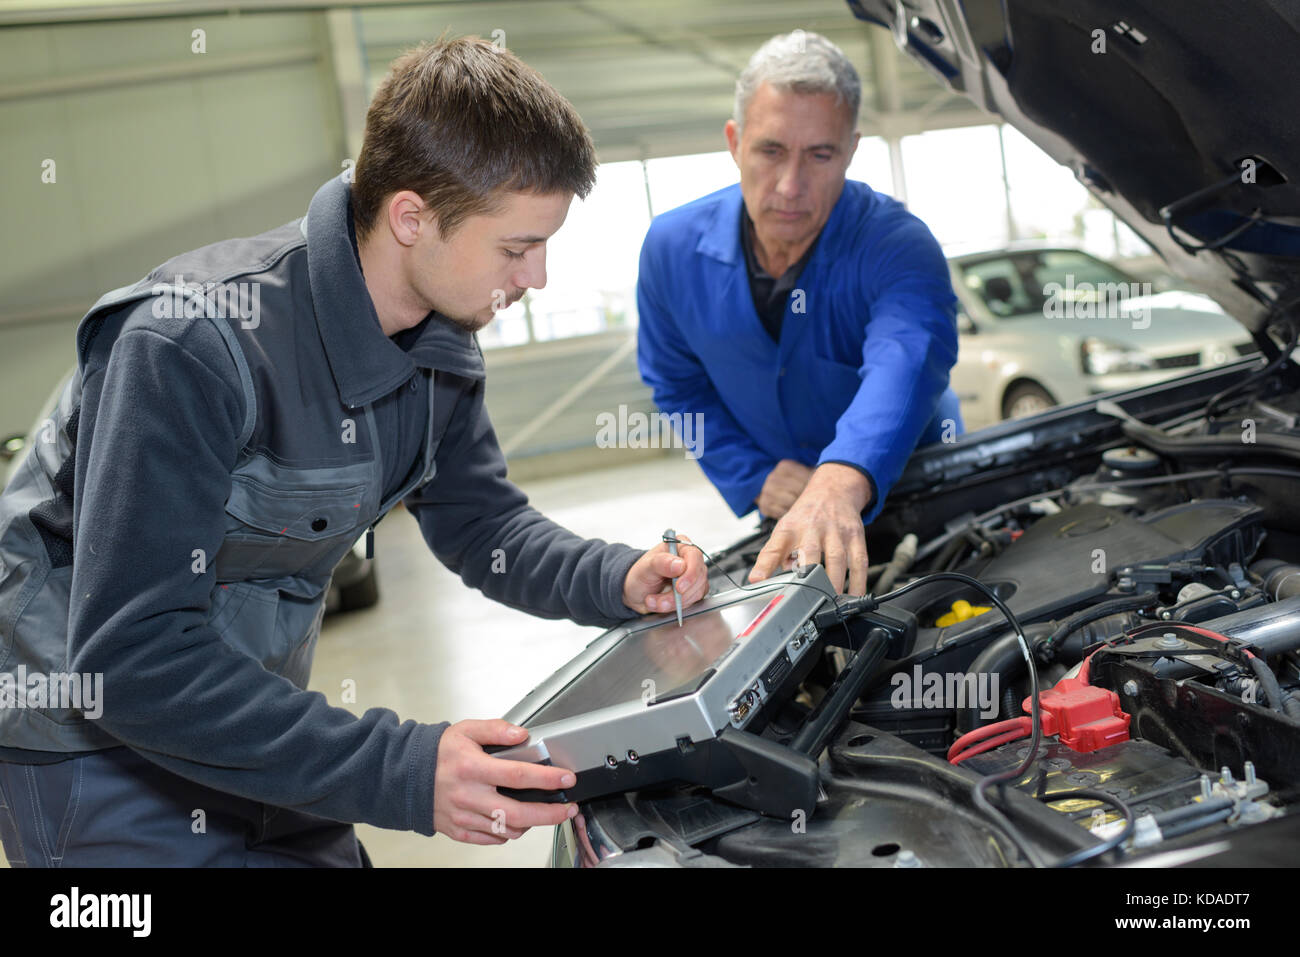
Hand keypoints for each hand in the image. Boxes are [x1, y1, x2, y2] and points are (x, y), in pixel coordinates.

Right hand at [433, 719, 577, 844]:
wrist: (406, 775)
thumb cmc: (438, 753)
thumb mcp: (466, 730)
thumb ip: (496, 729)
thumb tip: (521, 734)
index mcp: (472, 768)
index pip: (517, 775)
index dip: (546, 778)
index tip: (566, 779)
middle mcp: (468, 795)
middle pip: (517, 812)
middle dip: (549, 813)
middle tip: (567, 809)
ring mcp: (463, 816)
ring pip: (507, 829)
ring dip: (531, 824)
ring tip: (542, 812)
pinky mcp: (458, 831)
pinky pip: (491, 838)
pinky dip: (508, 832)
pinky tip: (515, 821)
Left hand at [622, 532, 708, 614]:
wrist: (636, 592)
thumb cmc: (640, 575)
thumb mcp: (645, 567)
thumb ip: (661, 563)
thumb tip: (680, 565)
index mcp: (680, 546)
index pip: (695, 556)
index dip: (690, 574)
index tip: (679, 587)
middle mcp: (690, 560)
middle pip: (698, 577)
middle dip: (679, 594)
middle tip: (661, 600)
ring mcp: (693, 577)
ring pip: (696, 592)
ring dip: (674, 602)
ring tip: (655, 602)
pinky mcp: (693, 592)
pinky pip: (693, 602)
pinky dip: (676, 607)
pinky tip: (662, 604)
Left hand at [748, 463, 872, 594]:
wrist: (833, 490)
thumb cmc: (806, 516)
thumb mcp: (784, 530)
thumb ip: (774, 556)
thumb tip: (766, 580)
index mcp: (790, 529)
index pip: (774, 547)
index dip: (765, 565)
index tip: (757, 580)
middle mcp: (812, 528)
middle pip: (809, 552)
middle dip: (809, 576)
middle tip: (807, 598)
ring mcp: (836, 531)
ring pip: (837, 558)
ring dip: (835, 582)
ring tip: (831, 601)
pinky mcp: (855, 535)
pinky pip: (859, 561)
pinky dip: (858, 580)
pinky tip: (855, 594)